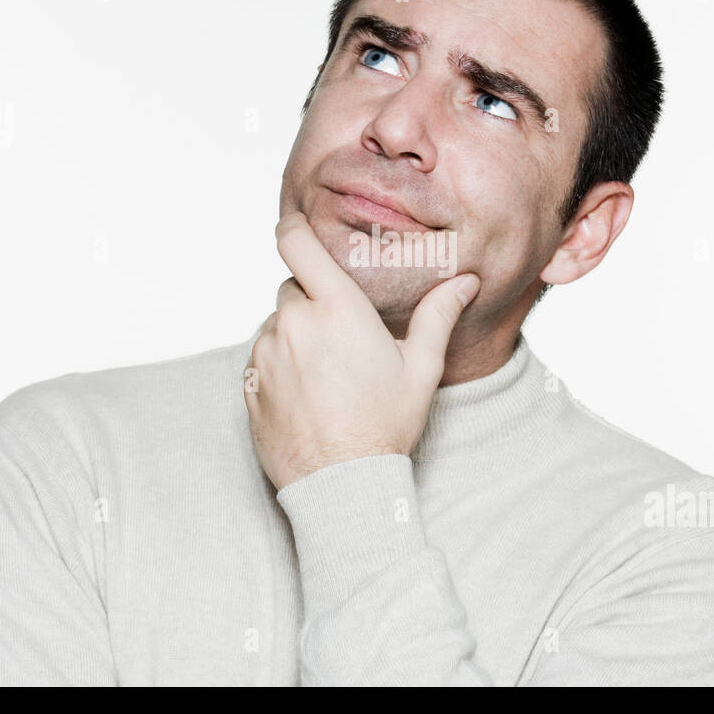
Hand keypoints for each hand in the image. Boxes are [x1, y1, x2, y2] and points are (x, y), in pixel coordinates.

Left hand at [243, 211, 480, 490]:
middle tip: (344, 337)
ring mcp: (266, 354)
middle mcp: (294, 324)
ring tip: (329, 375)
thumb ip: (437, 316)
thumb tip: (464, 282)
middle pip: (294, 287)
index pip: (296, 242)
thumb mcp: (420, 369)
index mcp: (336, 309)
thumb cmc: (384, 426)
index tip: (299, 227)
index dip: (294, 228)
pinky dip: (280, 365)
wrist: (341, 486)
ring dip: (297, 335)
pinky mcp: (249, 384)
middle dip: (315, 301)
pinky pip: (262, 357)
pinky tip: (308, 395)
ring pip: (278, 324)